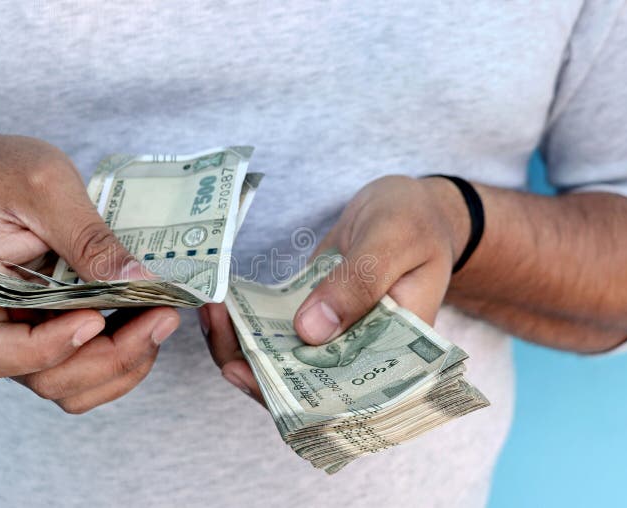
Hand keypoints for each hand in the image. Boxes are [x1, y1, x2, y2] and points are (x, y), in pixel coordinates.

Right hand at [0, 134, 178, 412]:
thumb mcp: (43, 186)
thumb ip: (86, 236)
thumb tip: (140, 281)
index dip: (46, 349)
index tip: (94, 318)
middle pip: (45, 378)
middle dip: (110, 356)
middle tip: (163, 316)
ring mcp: (23, 335)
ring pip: (72, 384)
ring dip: (124, 363)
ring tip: (162, 319)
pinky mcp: (51, 330)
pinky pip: (87, 366)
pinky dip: (123, 356)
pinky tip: (149, 320)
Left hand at [203, 175, 467, 397]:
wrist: (408, 204)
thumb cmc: (415, 220)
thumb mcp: (393, 240)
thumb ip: (357, 282)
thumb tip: (310, 332)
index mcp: (396, 356)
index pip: (344, 401)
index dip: (294, 401)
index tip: (249, 372)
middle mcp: (360, 356)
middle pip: (303, 389)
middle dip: (253, 368)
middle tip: (218, 326)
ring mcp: (332, 337)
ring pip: (282, 362)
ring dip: (242, 345)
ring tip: (212, 311)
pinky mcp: (311, 315)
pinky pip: (276, 331)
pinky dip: (248, 323)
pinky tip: (221, 305)